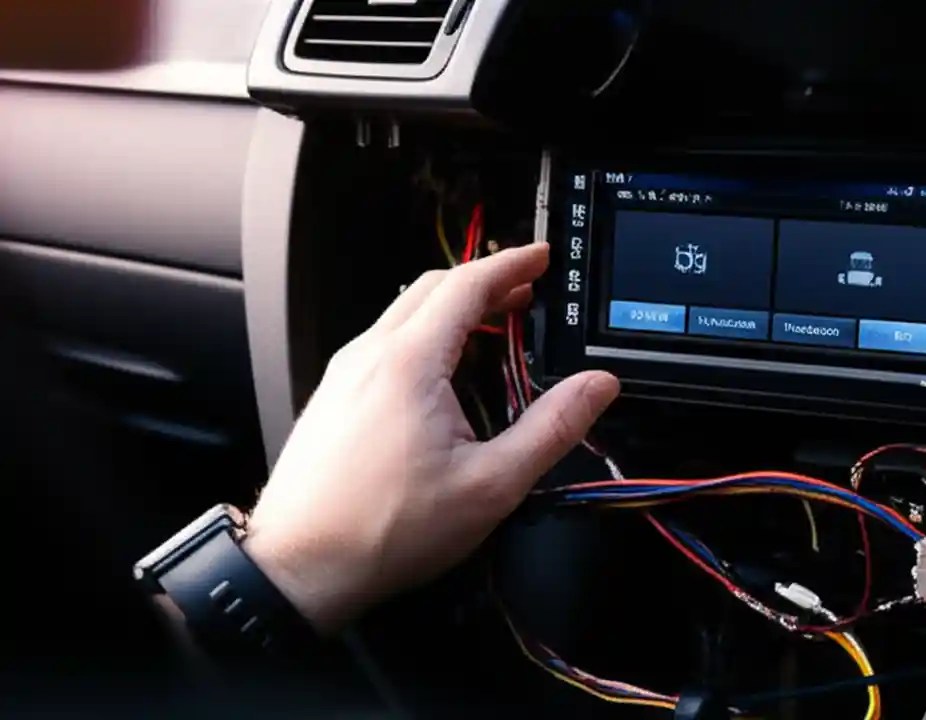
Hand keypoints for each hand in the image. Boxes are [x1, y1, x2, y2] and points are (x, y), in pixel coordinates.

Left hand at [244, 244, 619, 632]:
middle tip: (526, 293)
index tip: (541, 257)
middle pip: (433, 288)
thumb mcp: (491, 484)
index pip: (467, 284)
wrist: (300, 567)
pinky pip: (385, 345)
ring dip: (454, 310)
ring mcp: (345, 375)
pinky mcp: (334, 399)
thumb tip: (595, 387)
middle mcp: (369, 356)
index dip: (512, 264)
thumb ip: (551, 428)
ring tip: (494, 332)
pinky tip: (446, 376)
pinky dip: (426, 337)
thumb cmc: (383, 530)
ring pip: (405, 315)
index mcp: (409, 362)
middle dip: (486, 282)